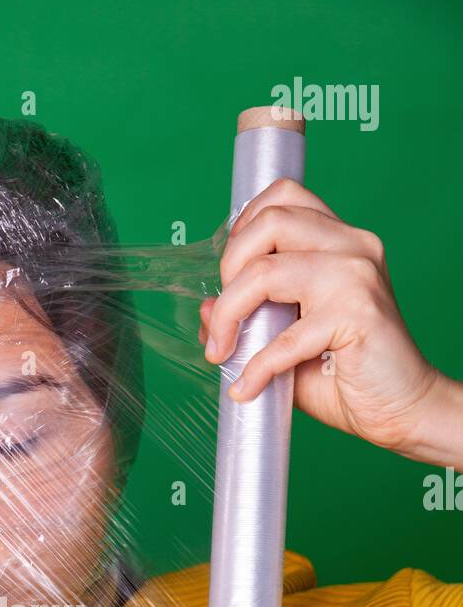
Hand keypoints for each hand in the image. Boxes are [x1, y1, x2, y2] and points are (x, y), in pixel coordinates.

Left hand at [198, 178, 462, 467]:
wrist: (401, 408)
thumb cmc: (345, 375)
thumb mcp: (285, 343)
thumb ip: (250, 322)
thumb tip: (204, 310)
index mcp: (339, 240)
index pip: (283, 197)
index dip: (243, 229)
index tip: (228, 276)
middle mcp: (352, 246)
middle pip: (270, 222)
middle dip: (228, 268)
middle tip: (222, 316)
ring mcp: (356, 276)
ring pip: (266, 271)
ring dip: (229, 313)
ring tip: (223, 352)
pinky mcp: (357, 315)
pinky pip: (285, 338)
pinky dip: (256, 368)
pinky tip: (245, 388)